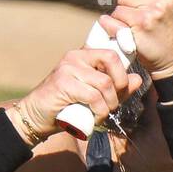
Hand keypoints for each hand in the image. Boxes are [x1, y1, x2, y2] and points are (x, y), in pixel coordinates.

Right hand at [19, 48, 143, 137]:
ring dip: (109, 104)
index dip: (123, 72)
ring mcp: (68, 68)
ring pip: (105, 83)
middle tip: (114, 103)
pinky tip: (94, 118)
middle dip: (120, 84)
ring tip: (101, 114)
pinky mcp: (62, 83)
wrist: (34, 117)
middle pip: (112, 61)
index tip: (121, 90)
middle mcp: (75, 57)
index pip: (113, 53)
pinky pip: (93, 96)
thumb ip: (116, 87)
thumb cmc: (66, 106)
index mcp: (83, 55)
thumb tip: (137, 79)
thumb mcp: (96, 95)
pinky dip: (99, 111)